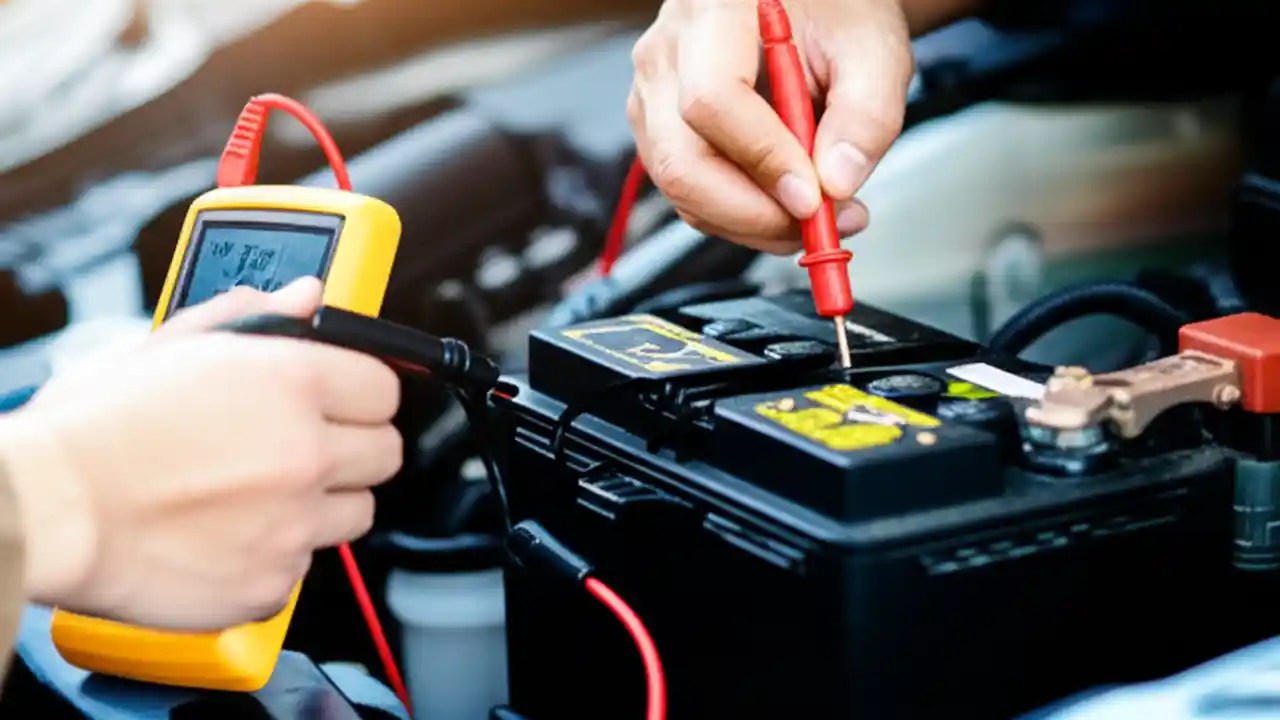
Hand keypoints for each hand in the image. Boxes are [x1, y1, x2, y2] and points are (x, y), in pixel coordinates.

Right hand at [0, 279, 403, 629]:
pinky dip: (276, 555)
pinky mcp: (273, 581)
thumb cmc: (92, 429)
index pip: (385, 388)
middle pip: (386, 453)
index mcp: (292, 382)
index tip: (348, 403)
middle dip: (353, 449)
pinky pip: (303, 566)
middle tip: (307, 448)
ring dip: (323, 505)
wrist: (44, 513)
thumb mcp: (169, 346)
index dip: (364, 394)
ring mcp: (294, 523)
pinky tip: (229, 536)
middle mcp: (306, 452)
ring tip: (261, 495)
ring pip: (356, 513)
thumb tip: (306, 296)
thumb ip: (254, 317)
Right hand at [628, 0, 914, 252]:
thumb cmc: (835, 13)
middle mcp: (665, 54)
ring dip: (752, 222)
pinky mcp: (660, 131)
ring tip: (821, 214)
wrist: (808, 4)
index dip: (763, 160)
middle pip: (681, 161)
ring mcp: (652, 96)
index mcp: (712, 11)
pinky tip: (789, 204)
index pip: (712, 101)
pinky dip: (741, 215)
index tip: (815, 197)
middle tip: (821, 226)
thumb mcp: (874, 50)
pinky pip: (689, 194)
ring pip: (682, 189)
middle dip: (753, 213)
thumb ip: (867, 115)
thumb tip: (835, 185)